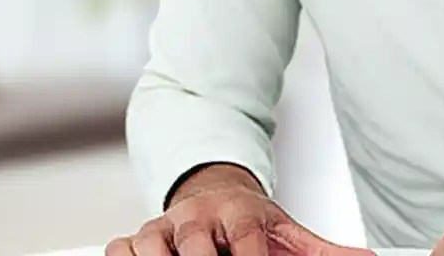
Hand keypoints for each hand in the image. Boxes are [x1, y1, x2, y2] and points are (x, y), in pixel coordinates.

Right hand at [105, 163, 373, 255]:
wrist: (214, 194)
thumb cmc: (250, 222)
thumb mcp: (287, 232)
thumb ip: (323, 252)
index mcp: (237, 212)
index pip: (245, 239)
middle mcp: (197, 216)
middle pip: (193, 244)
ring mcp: (163, 226)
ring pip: (150, 244)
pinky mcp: (137, 236)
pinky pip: (120, 248)